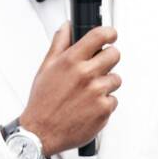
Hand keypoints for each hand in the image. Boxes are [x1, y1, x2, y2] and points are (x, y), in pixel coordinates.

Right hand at [19, 22, 120, 155]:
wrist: (41, 132)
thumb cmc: (42, 101)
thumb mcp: (46, 68)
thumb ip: (59, 44)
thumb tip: (67, 27)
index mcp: (71, 61)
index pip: (99, 36)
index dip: (109, 33)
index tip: (111, 35)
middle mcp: (85, 74)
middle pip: (115, 54)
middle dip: (108, 59)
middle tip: (98, 67)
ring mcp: (97, 92)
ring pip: (116, 79)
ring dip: (105, 84)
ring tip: (87, 92)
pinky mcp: (104, 109)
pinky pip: (113, 100)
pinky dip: (104, 103)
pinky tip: (88, 106)